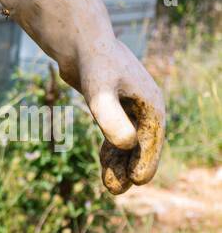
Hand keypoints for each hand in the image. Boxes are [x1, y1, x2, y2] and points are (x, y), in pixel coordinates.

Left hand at [78, 38, 165, 195]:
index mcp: (151, 104)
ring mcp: (131, 107)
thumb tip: (127, 145)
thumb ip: (110, 118)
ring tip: (110, 185)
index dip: (145, 163)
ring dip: (120, 163)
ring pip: (129, 143)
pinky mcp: (115, 106)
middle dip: (130, 168)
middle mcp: (145, 107)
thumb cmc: (93, 63)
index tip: (136, 182)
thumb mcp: (99, 92)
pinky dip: (112, 150)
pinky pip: (117, 134)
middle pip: (142, 145)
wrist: (81, 42)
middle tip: (115, 190)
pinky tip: (104, 162)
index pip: (152, 140)